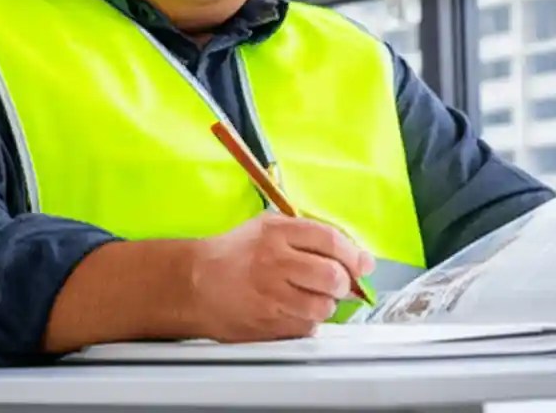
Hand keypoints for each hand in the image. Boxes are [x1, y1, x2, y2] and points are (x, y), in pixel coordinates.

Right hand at [187, 214, 374, 342]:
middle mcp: (274, 263)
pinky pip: (305, 327)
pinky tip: (291, 310)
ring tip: (311, 297)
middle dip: (343, 282)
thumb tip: (354, 256)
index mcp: (276, 233)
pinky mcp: (266, 324)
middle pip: (332, 276)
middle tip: (338, 283)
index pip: (330, 240)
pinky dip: (307, 322)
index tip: (363, 264)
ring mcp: (270, 296)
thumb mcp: (266, 227)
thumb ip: (308, 235)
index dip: (353, 254)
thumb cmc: (232, 254)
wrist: (192, 284)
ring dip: (325, 304)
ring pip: (322, 306)